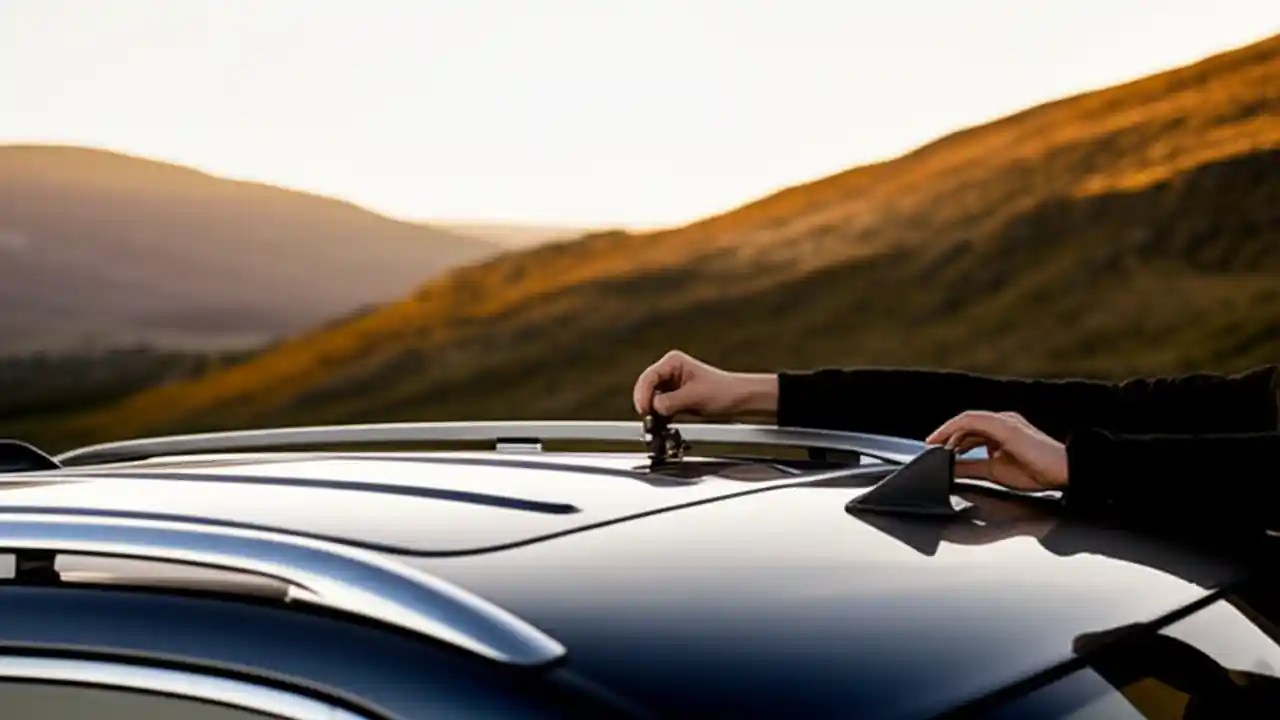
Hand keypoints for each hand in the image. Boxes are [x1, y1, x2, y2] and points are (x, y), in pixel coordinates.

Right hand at [632, 350, 777, 419]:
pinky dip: (659, 416)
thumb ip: (670, 402)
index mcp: (673, 362)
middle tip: (648, 419)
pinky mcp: (674, 398)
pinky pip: (659, 408)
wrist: (739, 400)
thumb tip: (653, 408)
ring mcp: (671, 385)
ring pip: (651, 399)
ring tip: (656, 423)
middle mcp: (670, 371)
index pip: (649, 377)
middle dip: (647, 404)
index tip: (644, 409)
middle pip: (647, 388)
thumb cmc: (723, 391)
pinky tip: (662, 423)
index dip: (643, 394)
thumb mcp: (694, 397)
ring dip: (653, 412)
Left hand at [926, 411, 1068, 491]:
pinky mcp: (1004, 425)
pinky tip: (946, 440)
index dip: (952, 441)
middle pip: (966, 425)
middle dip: (946, 437)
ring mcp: (1003, 421)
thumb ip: (972, 467)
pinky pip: (973, 420)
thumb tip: (951, 469)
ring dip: (948, 432)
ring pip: (967, 420)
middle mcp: (1001, 422)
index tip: (936, 452)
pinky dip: (956, 428)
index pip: (971, 432)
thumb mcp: (994, 471)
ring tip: (934, 445)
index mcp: (1001, 432)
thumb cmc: (1036, 471)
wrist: (1062, 471)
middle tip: (930, 450)